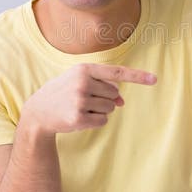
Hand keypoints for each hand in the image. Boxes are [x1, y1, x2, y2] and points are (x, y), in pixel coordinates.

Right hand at [22, 63, 156, 135]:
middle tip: (84, 99)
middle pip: (115, 94)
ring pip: (110, 108)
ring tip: (79, 107)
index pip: (116, 72)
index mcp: (84, 69)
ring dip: (100, 110)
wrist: (38, 112)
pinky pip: (103, 121)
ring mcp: (80, 101)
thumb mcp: (80, 82)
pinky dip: (95, 121)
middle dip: (105, 99)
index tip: (154, 79)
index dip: (137, 76)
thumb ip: (102, 86)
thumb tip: (121, 102)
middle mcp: (82, 83)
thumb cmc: (63, 93)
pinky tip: (79, 117)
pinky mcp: (79, 118)